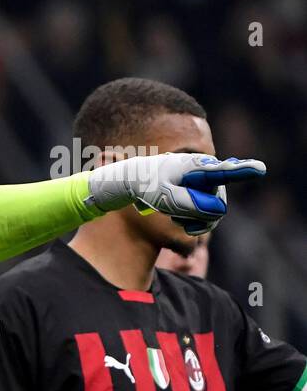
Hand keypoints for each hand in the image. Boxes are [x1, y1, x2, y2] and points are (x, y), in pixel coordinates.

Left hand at [86, 153, 265, 234]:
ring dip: (195, 219)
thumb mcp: (166, 199)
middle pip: (218, 202)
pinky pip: (205, 212)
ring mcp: (202, 182)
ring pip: (212, 210)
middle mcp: (204, 172)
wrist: (130, 182)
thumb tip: (217, 210)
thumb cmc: (146, 186)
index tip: (260, 169)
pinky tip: (176, 219)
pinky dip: (192, 219)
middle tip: (179, 222)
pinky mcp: (198, 191)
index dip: (242, 171)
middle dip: (203, 215)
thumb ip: (192, 204)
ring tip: (174, 218)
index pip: (223, 172)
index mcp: (195, 167)